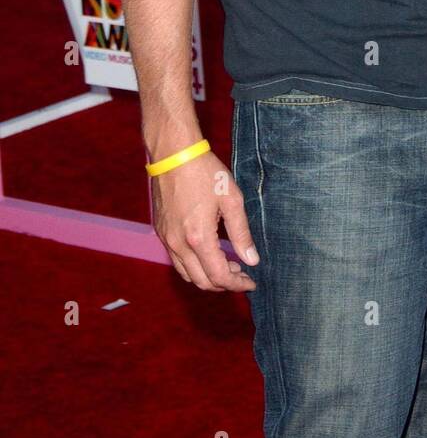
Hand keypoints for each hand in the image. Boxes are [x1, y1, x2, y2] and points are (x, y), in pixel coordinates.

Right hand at [151, 149, 259, 290]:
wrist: (173, 153)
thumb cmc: (205, 172)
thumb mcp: (231, 200)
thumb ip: (241, 233)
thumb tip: (252, 260)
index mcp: (198, 238)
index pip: (219, 276)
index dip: (237, 284)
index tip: (251, 282)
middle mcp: (179, 244)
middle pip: (201, 282)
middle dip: (223, 284)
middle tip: (241, 273)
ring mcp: (167, 239)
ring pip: (187, 274)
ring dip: (207, 276)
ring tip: (227, 263)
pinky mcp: (161, 232)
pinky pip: (177, 260)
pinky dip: (194, 265)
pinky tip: (208, 252)